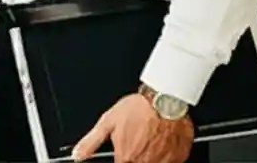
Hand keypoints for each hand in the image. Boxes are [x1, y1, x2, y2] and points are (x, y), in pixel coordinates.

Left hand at [73, 92, 193, 162]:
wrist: (165, 99)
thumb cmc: (138, 108)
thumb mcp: (107, 122)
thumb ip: (90, 142)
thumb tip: (77, 155)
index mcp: (126, 157)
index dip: (122, 157)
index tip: (124, 152)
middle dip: (135, 156)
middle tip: (138, 140)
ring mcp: (164, 162)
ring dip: (149, 156)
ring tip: (149, 139)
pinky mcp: (179, 158)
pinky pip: (171, 162)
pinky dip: (166, 155)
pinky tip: (162, 141)